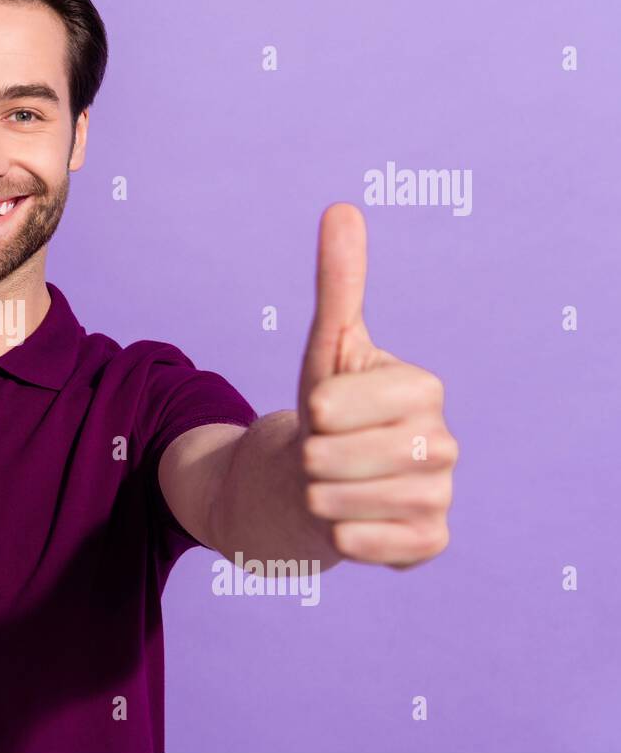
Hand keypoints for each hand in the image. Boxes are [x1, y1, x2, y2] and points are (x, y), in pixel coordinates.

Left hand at [296, 203, 457, 568]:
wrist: (322, 481)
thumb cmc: (326, 412)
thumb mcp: (325, 348)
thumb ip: (339, 284)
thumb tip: (342, 209)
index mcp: (423, 389)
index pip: (336, 405)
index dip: (313, 411)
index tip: (319, 410)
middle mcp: (444, 443)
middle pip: (333, 457)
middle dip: (307, 456)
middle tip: (321, 454)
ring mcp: (440, 496)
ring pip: (338, 502)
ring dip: (315, 495)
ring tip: (329, 484)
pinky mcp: (429, 543)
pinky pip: (360, 544)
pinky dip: (336, 536)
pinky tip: (346, 521)